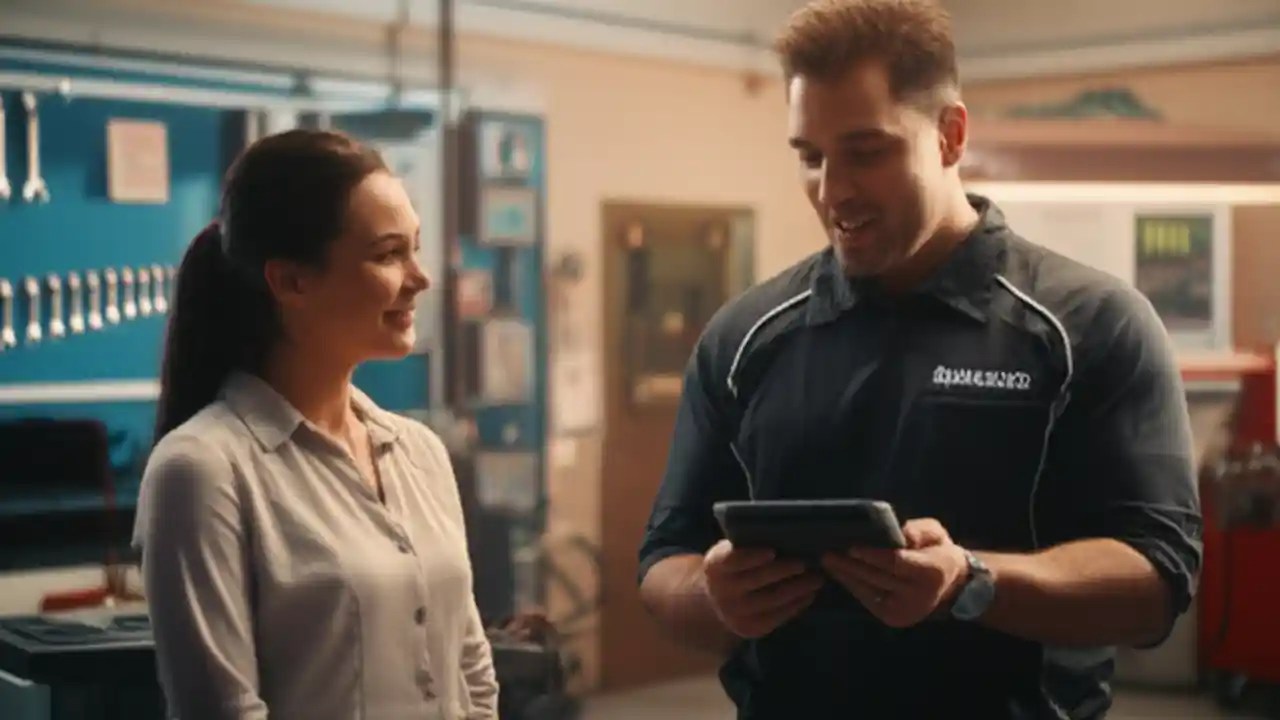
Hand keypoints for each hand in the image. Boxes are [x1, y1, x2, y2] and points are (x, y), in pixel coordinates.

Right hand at [701, 539, 824, 638]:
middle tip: (806, 563)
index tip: (772, 552)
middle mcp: (721, 591)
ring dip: (797, 589)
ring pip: (771, 600)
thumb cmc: (735, 566)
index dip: (752, 557)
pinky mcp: (749, 629)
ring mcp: (734, 613)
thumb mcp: (732, 551)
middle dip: (783, 571)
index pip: (733, 560)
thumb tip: (787, 535)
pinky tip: (809, 595)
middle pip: (756, 580)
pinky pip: (777, 617)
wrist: (719, 600)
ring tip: (817, 579)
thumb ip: (750, 544)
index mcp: (715, 565)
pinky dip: (796, 605)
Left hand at [820, 518, 968, 627]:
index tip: (851, 546)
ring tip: (827, 561)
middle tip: (827, 553)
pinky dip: (852, 585)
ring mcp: (905, 610)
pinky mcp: (893, 618)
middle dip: (851, 565)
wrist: (949, 583)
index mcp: (932, 572)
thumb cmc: (936, 550)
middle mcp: (919, 595)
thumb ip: (916, 530)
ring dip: (846, 576)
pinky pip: (867, 599)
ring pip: (869, 590)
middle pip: (878, 577)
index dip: (872, 555)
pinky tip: (838, 573)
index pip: (896, 562)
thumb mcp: (933, 532)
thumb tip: (895, 531)